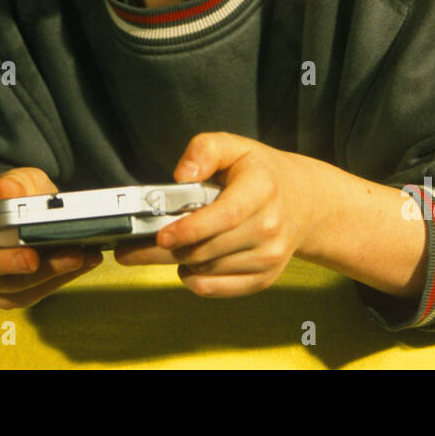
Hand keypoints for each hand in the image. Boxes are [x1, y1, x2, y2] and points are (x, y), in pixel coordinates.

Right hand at [0, 168, 101, 308]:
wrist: (15, 216)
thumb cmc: (7, 196)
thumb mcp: (13, 179)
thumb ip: (13, 183)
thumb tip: (6, 190)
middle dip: (14, 263)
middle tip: (36, 257)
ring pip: (12, 287)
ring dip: (46, 274)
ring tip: (75, 257)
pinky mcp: (12, 294)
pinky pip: (31, 294)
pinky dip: (58, 280)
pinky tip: (81, 264)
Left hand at [115, 132, 321, 296]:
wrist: (303, 201)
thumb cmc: (259, 172)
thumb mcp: (234, 146)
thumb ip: (204, 150)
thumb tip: (181, 175)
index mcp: (262, 188)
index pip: (226, 215)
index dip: (191, 228)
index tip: (161, 235)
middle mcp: (270, 226)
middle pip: (209, 249)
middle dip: (165, 251)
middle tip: (131, 248)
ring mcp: (270, 256)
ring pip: (208, 270)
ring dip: (179, 261)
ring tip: (162, 248)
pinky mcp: (264, 278)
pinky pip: (217, 289)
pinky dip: (194, 280)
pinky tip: (187, 263)